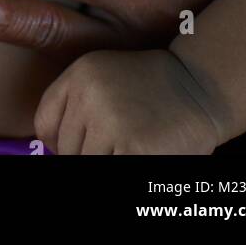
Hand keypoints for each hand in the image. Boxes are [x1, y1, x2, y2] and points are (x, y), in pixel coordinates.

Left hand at [34, 48, 224, 154]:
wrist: (201, 86)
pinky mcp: (134, 147)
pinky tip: (141, 154)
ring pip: (86, 164)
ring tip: (130, 148)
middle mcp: (89, 93)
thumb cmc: (153, 91)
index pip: (45, 125)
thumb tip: (51, 151)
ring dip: (108, 161)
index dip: (58, 143)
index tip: (79, 147)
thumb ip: (77, 108)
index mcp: (80, 73)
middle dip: (89, 155)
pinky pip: (112, 173)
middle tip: (117, 145)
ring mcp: (111, 120)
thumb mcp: (105, 80)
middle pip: (66, 150)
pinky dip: (125, 167)